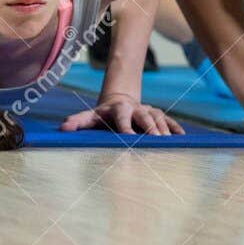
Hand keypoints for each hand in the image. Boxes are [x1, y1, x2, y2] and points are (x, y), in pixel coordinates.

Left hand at [62, 94, 183, 134]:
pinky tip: (181, 138)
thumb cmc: (102, 115)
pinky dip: (175, 128)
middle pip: (144, 116)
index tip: (128, 137)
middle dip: (150, 127)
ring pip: (159, 118)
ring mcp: (148, 110)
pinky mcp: (158, 114)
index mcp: (118, 109)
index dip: (125, 126)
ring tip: (168, 142)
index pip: (122, 117)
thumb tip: (63, 127)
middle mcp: (136, 108)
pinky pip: (169, 120)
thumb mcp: (89, 116)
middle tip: (156, 140)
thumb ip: (77, 121)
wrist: (119, 102)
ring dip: (164, 129)